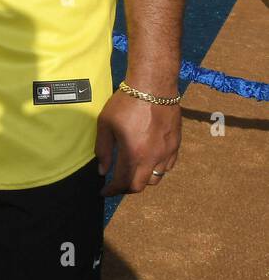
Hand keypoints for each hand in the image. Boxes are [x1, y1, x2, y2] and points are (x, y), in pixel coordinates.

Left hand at [95, 81, 180, 195]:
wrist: (154, 87)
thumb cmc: (125, 103)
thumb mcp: (105, 124)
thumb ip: (103, 150)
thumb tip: (103, 171)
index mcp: (133, 154)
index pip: (123, 183)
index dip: (111, 190)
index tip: (104, 192)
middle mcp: (152, 157)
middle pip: (141, 186)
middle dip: (126, 188)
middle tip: (116, 184)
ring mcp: (167, 152)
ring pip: (156, 178)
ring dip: (143, 179)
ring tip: (132, 171)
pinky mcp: (176, 145)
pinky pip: (168, 166)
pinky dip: (157, 169)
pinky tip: (148, 161)